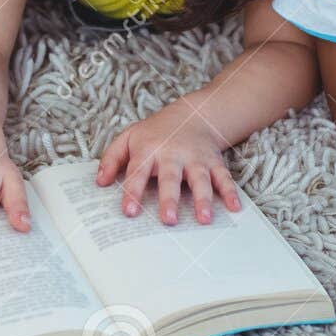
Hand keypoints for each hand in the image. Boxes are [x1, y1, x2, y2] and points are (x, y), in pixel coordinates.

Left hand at [96, 97, 240, 224]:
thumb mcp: (128, 137)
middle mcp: (173, 154)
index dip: (132, 192)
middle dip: (170, 199)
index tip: (129, 212)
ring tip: (204, 219)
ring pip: (200, 179)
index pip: (138, 172)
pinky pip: (224, 177)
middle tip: (169, 220)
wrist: (192, 115)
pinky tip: (235, 209)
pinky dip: (230, 192)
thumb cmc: (155, 133)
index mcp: (149, 150)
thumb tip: (100, 182)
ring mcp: (196, 158)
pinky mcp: (214, 162)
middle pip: (171, 178)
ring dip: (203, 199)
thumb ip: (111, 158)